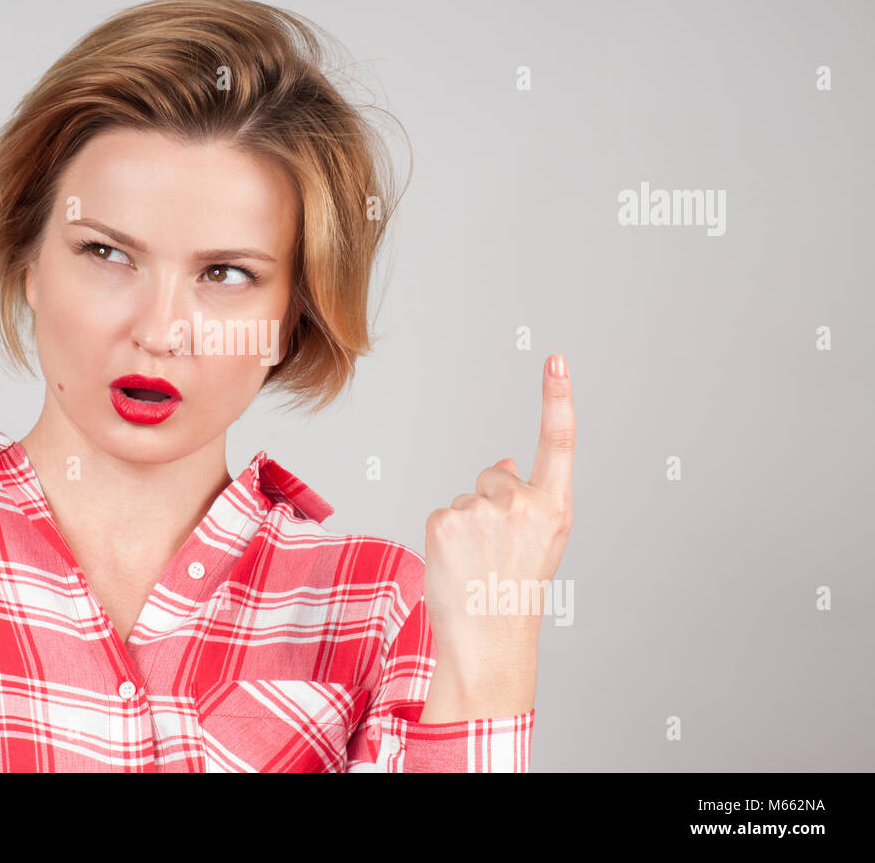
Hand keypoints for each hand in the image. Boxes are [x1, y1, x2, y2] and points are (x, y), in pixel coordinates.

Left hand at [418, 354, 574, 720]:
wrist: (490, 641)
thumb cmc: (515, 593)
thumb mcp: (539, 543)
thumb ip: (529, 499)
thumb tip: (505, 461)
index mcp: (556, 508)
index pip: (559, 442)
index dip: (558, 399)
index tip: (557, 361)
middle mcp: (524, 503)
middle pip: (494, 476)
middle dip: (490, 505)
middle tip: (496, 554)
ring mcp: (483, 510)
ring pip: (466, 498)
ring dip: (467, 526)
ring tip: (478, 567)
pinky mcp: (446, 521)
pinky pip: (442, 514)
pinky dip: (444, 538)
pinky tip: (457, 567)